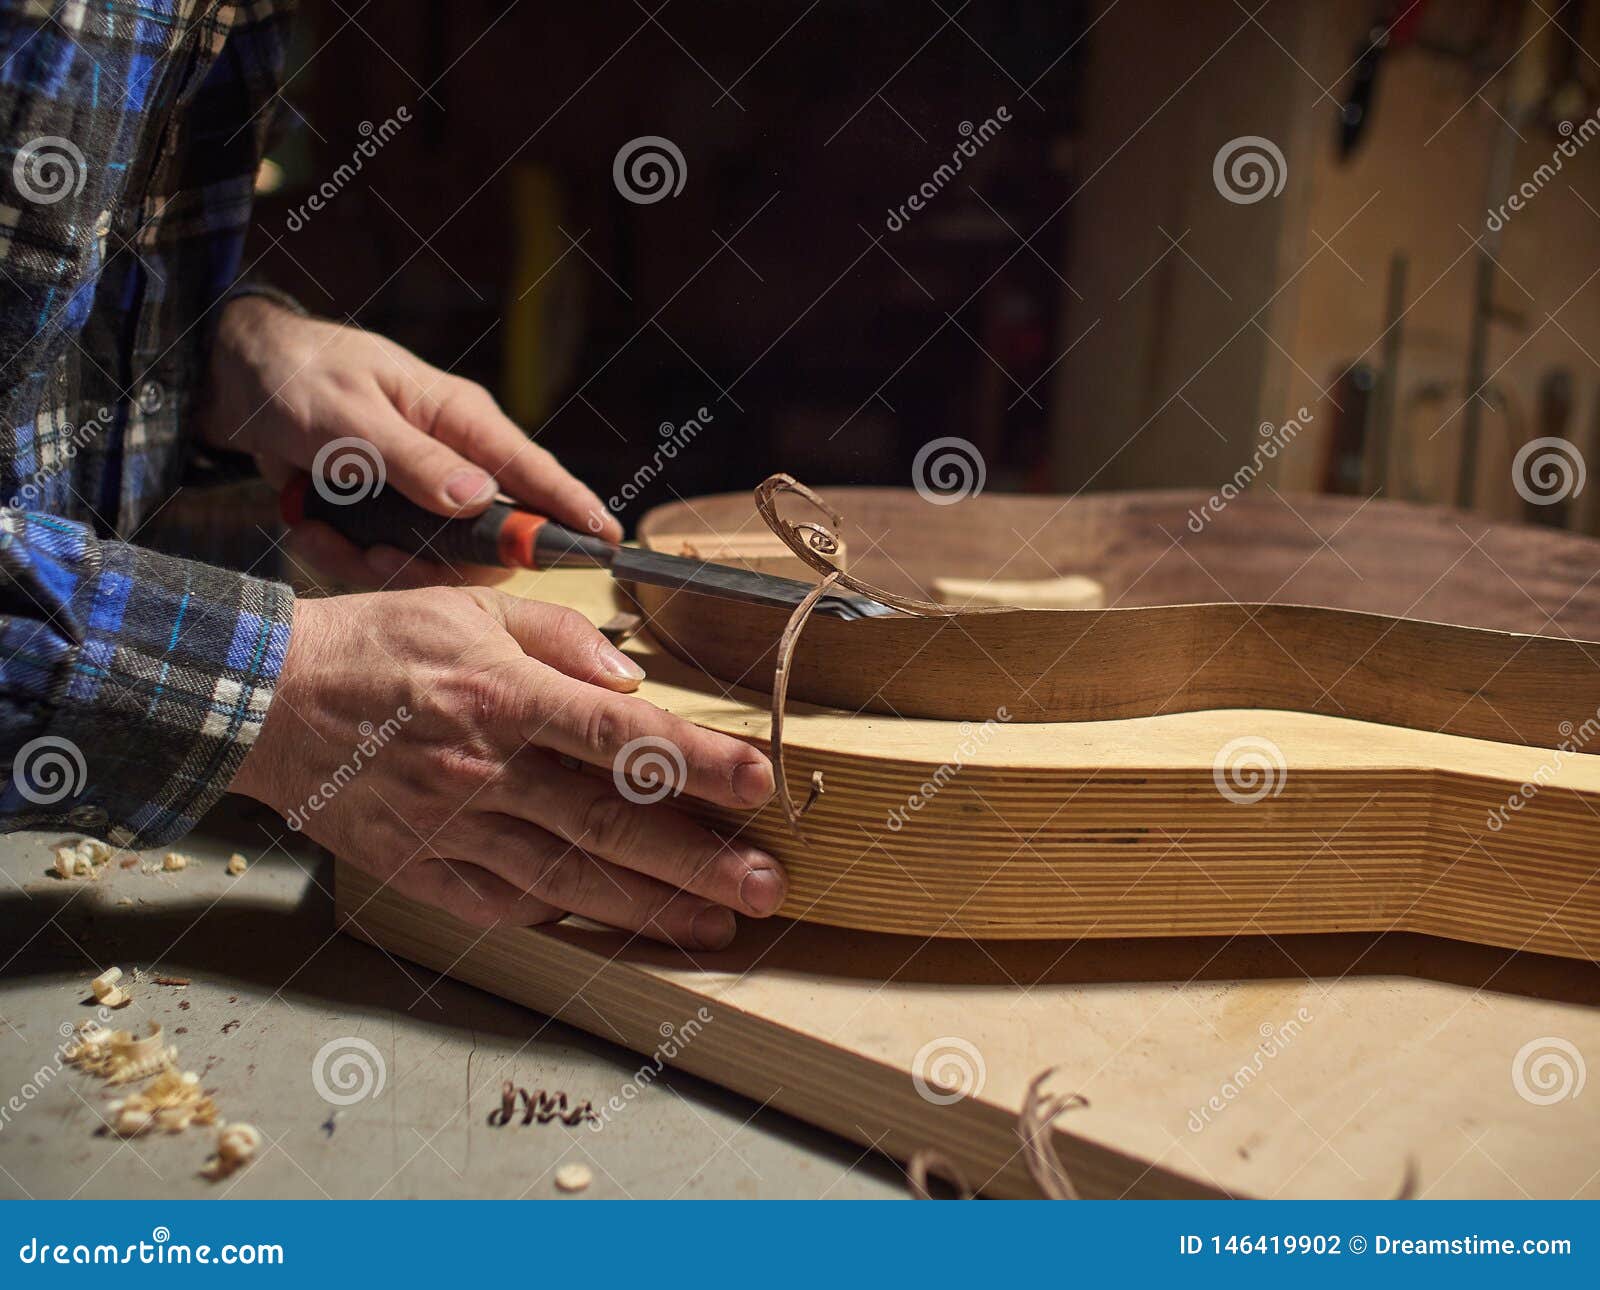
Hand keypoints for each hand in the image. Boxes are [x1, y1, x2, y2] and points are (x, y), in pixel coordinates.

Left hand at [199, 297, 621, 587]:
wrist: (235, 378)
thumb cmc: (298, 375)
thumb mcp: (347, 415)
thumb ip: (412, 459)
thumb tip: (480, 499)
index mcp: (459, 419)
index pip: (533, 469)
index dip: (572, 508)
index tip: (607, 541)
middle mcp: (452, 459)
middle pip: (485, 536)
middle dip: (432, 562)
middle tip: (378, 558)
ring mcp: (420, 489)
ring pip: (431, 557)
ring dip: (375, 560)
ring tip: (325, 532)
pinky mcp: (387, 513)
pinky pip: (384, 556)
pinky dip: (342, 553)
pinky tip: (308, 525)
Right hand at [231, 587, 783, 947]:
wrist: (264, 703)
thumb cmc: (373, 646)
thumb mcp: (468, 606)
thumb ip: (559, 637)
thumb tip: (629, 678)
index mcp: (503, 697)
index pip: (620, 735)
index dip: (695, 761)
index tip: (759, 781)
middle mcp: (485, 771)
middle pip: (609, 824)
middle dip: (696, 859)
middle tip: (767, 885)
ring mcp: (452, 829)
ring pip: (568, 878)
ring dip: (650, 907)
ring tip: (718, 924)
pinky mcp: (423, 870)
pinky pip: (506, 905)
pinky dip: (567, 919)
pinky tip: (623, 930)